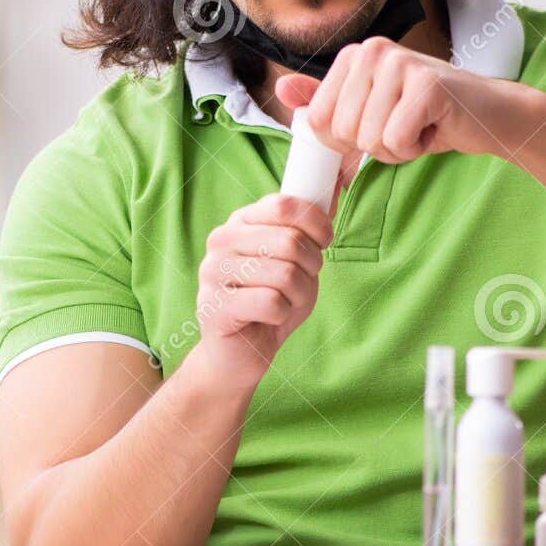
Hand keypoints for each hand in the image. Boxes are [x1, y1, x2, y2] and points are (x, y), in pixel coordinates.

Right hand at [194, 193, 335, 377]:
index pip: (283, 204)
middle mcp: (221, 241)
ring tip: (286, 302)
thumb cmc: (269, 303)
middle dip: (311, 266)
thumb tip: (333, 192)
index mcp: (240, 222)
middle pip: (289, 241)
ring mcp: (212, 273)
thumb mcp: (295, 261)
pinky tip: (269, 318)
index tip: (324, 242)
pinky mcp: (214, 306)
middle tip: (304, 282)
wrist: (239, 353)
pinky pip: (271, 303)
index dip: (316, 223)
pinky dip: (283, 315)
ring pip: (285, 274)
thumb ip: (306, 230)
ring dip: (299, 295)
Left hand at [274, 35, 530, 162]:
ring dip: (396, 148)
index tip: (377, 125)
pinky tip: (433, 127)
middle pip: (340, 131)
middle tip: (404, 125)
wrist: (488, 116)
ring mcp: (400, 63)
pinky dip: (415, 148)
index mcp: (354, 56)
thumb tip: (281, 89)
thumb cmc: (427, 116)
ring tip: (419, 125)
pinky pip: (396, 140)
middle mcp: (373, 50)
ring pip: (368, 139)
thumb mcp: (369, 110)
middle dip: (373, 145)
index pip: (316, 120)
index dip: (344, 141)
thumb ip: (324, 101)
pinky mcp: (426, 84)